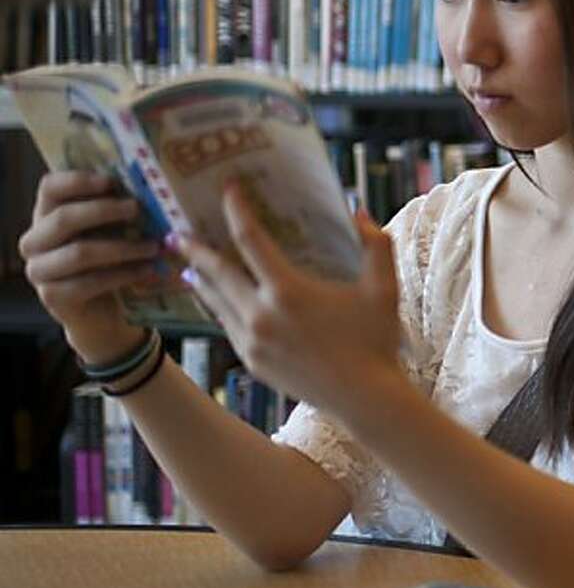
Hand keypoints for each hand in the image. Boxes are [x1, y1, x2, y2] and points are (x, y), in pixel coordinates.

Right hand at [18, 171, 160, 362]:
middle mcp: (35, 241)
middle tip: (137, 208)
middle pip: (63, 219)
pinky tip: (147, 270)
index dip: (78, 181)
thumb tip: (146, 188)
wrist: (100, 311)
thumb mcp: (111, 231)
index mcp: (46, 215)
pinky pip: (89, 282)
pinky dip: (123, 274)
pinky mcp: (53, 296)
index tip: (111, 181)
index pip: (49, 188)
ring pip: (79, 252)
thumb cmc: (107, 260)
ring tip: (153, 246)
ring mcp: (39, 270)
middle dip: (104, 211)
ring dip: (122, 248)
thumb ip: (118, 210)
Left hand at [173, 184, 405, 417]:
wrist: (364, 397)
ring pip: (216, 302)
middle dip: (194, 250)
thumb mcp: (383, 287)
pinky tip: (217, 301)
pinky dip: (218, 307)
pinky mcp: (252, 362)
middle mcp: (260, 315)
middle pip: (216, 273)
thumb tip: (358, 212)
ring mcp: (251, 341)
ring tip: (187, 266)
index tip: (227, 190)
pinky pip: (227, 326)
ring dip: (200, 280)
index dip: (236, 211)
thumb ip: (375, 244)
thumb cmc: (376, 340)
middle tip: (176, 232)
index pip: (251, 241)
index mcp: (288, 290)